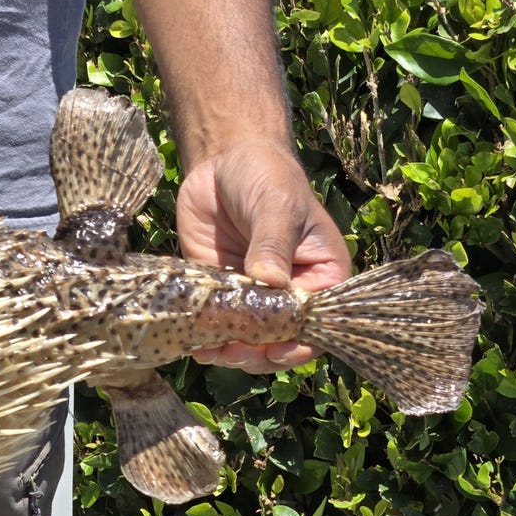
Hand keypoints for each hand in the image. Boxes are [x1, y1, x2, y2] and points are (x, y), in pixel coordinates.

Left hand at [175, 140, 351, 372]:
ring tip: (212, 351)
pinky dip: (206, 338)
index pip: (316, 323)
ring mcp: (253, 297)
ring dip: (230, 352)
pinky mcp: (220, 294)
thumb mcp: (276, 206)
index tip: (277, 350)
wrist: (223, 162)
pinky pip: (216, 325)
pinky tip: (195, 344)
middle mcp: (289, 294)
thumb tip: (271, 283)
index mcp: (320, 276)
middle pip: (280, 341)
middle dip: (258, 353)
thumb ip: (273, 245)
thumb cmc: (266, 177)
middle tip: (234, 351)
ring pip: (246, 341)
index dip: (300, 343)